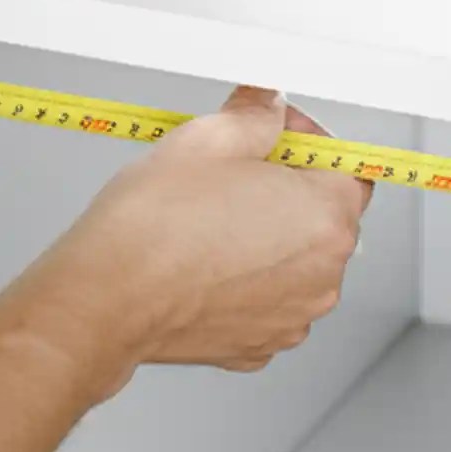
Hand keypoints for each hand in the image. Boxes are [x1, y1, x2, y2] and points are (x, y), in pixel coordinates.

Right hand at [13, 86, 372, 400]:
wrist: (106, 298)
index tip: (270, 136)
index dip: (304, 144)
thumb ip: (254, 115)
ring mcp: (291, 317)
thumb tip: (266, 106)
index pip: (344, 165)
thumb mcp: (205, 139)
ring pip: (291, 262)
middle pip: (321, 216)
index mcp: (326, 217)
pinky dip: (241, 282)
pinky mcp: (256, 344)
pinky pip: (263, 301)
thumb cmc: (152, 228)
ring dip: (263, 239)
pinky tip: (201, 263)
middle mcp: (323, 275)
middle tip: (227, 176)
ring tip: (207, 223)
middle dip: (283, 191)